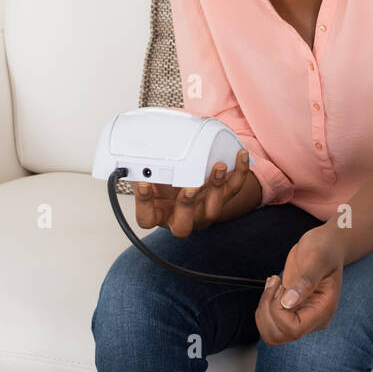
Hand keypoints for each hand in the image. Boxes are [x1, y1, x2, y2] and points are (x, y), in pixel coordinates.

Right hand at [133, 148, 253, 236]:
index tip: (144, 183)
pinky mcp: (222, 199)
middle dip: (186, 207)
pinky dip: (239, 172)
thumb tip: (132, 145)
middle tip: (187, 189)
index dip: (144, 203)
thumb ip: (145, 167)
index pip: (147, 219)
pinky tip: (241, 155)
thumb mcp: (153, 177)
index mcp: (160, 214)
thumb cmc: (168, 182)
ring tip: (217, 166)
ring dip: (215, 187)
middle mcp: (182, 218)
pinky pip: (234, 189)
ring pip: (213, 209)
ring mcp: (204, 212)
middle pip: (183, 225)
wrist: (193, 183)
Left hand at [256, 225, 344, 345]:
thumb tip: (288, 303)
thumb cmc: (326, 248)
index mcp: (323, 310)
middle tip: (276, 283)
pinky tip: (273, 285)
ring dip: (264, 307)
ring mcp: (301, 316)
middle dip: (268, 309)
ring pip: (271, 333)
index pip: (294, 329)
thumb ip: (306, 280)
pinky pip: (270, 322)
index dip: (278, 312)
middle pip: (279, 335)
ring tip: (274, 283)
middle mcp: (312, 319)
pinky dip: (264, 305)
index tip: (282, 286)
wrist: (326, 244)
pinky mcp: (290, 311)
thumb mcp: (318, 258)